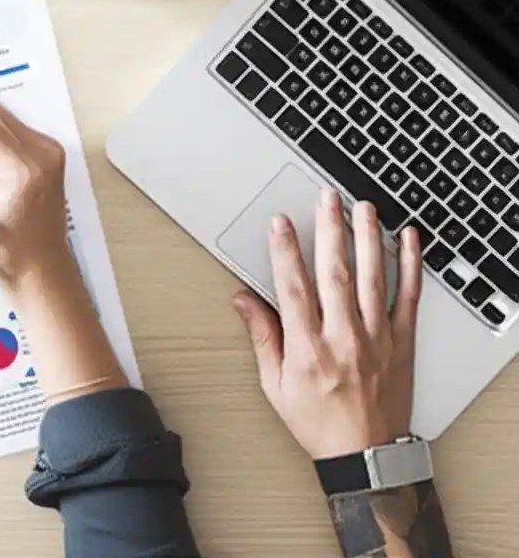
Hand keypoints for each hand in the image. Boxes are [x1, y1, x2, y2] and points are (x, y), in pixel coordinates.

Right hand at [233, 189, 421, 458]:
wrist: (366, 454)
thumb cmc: (318, 422)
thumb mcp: (275, 384)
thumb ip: (262, 337)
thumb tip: (244, 301)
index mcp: (308, 349)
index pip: (293, 289)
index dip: (284, 253)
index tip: (279, 224)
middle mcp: (343, 338)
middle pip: (335, 274)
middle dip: (329, 231)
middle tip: (326, 199)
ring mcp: (376, 338)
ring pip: (372, 278)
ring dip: (367, 238)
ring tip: (362, 207)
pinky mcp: (401, 341)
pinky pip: (408, 297)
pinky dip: (409, 265)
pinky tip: (406, 241)